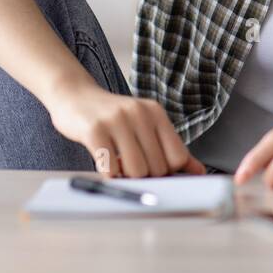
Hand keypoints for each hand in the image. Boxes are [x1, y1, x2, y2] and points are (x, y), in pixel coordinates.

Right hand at [44, 80, 205, 177]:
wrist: (74, 95)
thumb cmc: (111, 117)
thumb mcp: (144, 125)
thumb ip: (170, 147)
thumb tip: (199, 171)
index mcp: (155, 112)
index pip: (177, 157)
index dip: (166, 172)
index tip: (152, 170)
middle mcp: (139, 113)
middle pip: (157, 168)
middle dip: (144, 176)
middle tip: (129, 166)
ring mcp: (116, 120)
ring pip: (136, 171)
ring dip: (126, 177)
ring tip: (116, 164)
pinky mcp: (94, 130)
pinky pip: (110, 168)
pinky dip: (108, 175)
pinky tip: (103, 163)